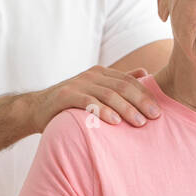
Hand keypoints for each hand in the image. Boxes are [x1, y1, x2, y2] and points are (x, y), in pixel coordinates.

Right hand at [28, 65, 160, 131]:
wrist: (36, 108)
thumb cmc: (70, 104)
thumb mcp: (95, 90)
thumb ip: (118, 82)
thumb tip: (144, 73)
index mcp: (101, 73)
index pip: (129, 81)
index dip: (145, 95)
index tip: (159, 111)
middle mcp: (91, 75)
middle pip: (122, 87)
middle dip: (140, 102)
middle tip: (153, 118)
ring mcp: (78, 83)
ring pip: (108, 94)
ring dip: (125, 108)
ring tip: (138, 123)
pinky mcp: (65, 95)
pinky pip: (88, 101)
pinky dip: (102, 110)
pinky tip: (114, 121)